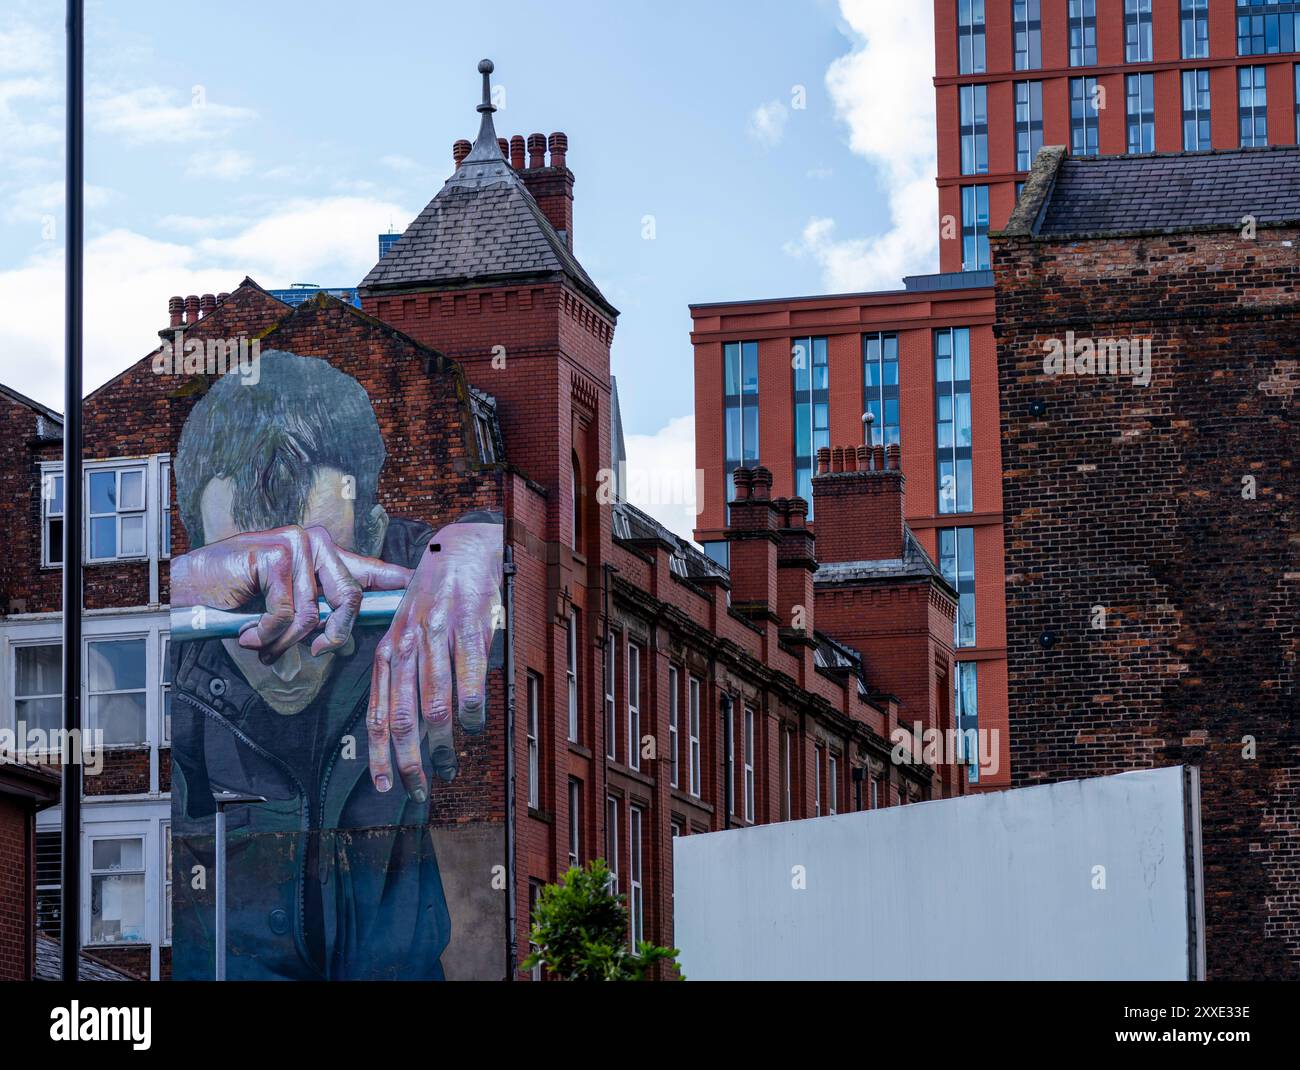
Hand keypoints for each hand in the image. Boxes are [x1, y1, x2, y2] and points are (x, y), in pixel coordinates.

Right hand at [171, 526, 411, 661]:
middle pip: (350, 600)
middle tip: (315, 652)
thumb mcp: (286, 614)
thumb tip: (345, 638)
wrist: (185, 592)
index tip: (422, 585)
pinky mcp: (276, 552)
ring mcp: (296, 543)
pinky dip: (265, 634)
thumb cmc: (237, 603)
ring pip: (314, 613)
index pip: (369, 569)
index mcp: (323, 558)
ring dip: (284, 642)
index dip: (398, 581)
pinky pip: (287, 614)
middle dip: (333, 636)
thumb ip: (318, 618)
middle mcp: (316, 544)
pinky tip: (247, 632)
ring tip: (261, 642)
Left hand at [367, 522, 501, 799]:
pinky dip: (472, 713)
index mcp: (387, 650)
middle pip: (401, 718)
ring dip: (441, 745)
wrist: (460, 548)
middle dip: (407, 762)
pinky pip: (470, 682)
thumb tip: (404, 725)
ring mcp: (437, 637)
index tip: (385, 786)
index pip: (376, 713)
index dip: (379, 754)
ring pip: (433, 706)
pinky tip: (474, 726)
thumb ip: (402, 672)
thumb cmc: (434, 596)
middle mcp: (406, 646)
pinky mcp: (468, 628)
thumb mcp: (406, 631)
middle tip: (417, 791)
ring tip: (448, 766)